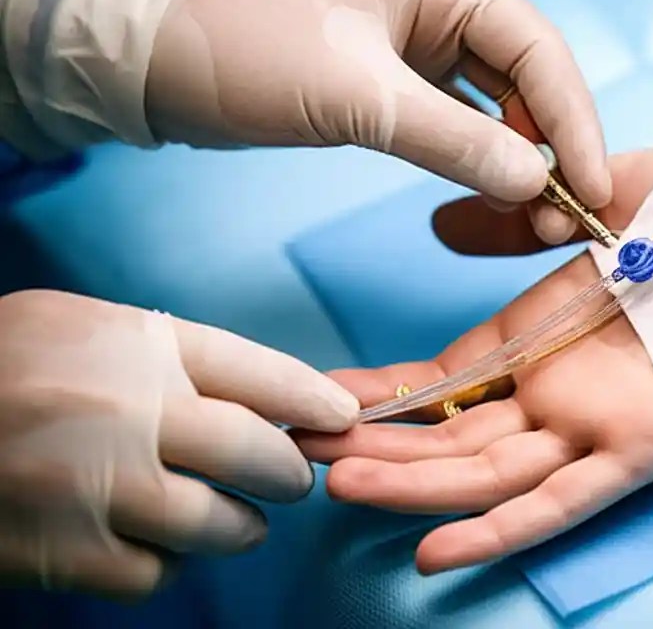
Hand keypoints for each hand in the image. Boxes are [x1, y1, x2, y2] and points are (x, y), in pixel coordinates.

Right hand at [0, 290, 357, 599]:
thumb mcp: (79, 328)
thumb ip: (165, 355)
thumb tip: (257, 396)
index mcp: (133, 346)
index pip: (260, 372)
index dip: (314, 401)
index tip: (342, 418)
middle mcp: (123, 412)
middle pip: (259, 454)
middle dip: (290, 472)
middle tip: (289, 476)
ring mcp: (93, 487)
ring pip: (220, 525)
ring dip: (240, 526)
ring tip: (233, 518)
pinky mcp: (61, 552)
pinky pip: (154, 573)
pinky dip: (163, 562)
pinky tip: (147, 541)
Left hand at [145, 0, 608, 242]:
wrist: (154, 64)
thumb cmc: (243, 54)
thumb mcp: (355, 99)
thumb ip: (454, 142)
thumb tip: (537, 184)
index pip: (538, 49)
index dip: (574, 122)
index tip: (593, 189)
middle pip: (531, 78)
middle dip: (554, 148)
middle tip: (569, 220)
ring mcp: (425, 38)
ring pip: (503, 105)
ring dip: (524, 160)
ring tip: (542, 221)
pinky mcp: (403, 77)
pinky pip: (466, 121)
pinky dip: (486, 160)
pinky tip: (504, 198)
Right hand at [295, 149, 652, 572]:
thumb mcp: (596, 196)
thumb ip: (517, 223)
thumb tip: (441, 224)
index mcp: (548, 330)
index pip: (448, 379)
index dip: (382, 394)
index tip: (316, 399)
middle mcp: (565, 385)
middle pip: (455, 435)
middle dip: (378, 446)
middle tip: (297, 450)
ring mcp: (603, 421)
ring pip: (491, 472)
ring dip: (415, 486)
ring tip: (336, 488)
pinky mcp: (647, 446)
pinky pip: (563, 501)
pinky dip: (500, 530)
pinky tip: (435, 550)